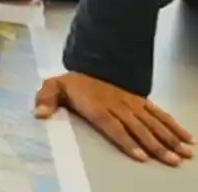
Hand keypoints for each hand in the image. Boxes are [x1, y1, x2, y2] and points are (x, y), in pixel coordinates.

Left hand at [34, 72, 193, 164]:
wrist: (90, 62)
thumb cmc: (72, 82)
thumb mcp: (53, 87)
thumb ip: (46, 100)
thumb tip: (38, 114)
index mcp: (97, 107)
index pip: (114, 127)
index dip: (127, 141)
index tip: (141, 156)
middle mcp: (118, 107)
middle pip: (139, 129)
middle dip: (157, 145)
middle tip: (172, 160)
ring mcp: (132, 104)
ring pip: (153, 123)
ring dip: (170, 138)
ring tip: (184, 153)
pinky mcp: (141, 101)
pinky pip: (159, 113)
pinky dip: (173, 125)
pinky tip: (186, 137)